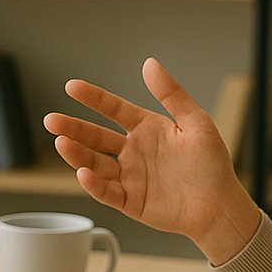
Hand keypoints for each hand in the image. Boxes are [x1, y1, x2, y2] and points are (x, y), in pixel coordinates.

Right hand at [43, 58, 259, 264]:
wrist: (221, 207)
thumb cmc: (213, 165)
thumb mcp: (196, 123)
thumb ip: (172, 94)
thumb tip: (150, 64)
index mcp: (148, 128)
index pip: (113, 109)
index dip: (93, 98)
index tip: (71, 87)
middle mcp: (134, 151)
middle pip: (95, 136)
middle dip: (72, 127)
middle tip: (51, 120)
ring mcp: (130, 176)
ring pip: (95, 163)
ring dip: (76, 154)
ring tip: (61, 144)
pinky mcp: (131, 201)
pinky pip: (106, 192)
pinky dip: (93, 184)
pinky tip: (83, 174)